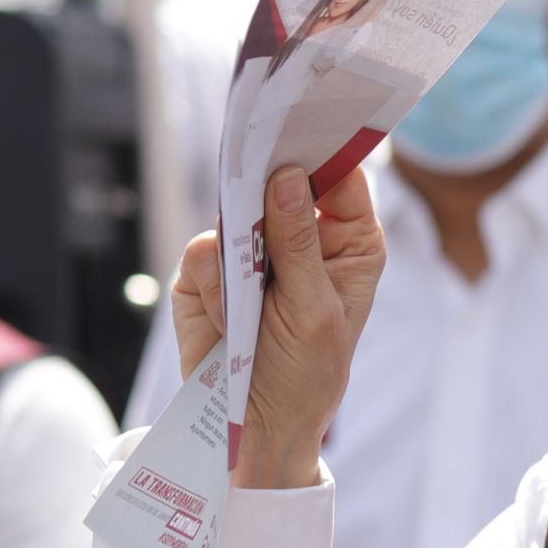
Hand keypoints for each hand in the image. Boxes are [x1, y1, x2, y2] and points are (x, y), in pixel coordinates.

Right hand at [172, 165, 381, 488]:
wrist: (252, 426)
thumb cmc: (306, 373)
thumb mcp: (315, 311)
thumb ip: (298, 244)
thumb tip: (287, 179)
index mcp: (347, 243)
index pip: (340, 178)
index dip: (325, 149)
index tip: (307, 121)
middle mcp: (300, 238)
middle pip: (280, 181)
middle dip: (267, 180)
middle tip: (258, 167)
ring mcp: (250, 252)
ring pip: (233, 217)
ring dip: (239, 260)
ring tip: (251, 307)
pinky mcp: (206, 273)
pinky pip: (200, 254)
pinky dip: (211, 288)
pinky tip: (225, 320)